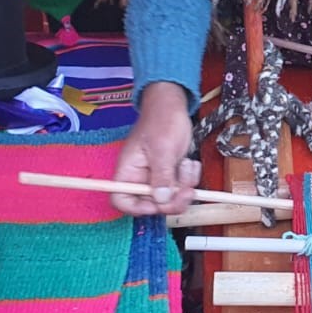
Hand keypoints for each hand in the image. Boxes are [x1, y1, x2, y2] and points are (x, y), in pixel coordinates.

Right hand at [112, 83, 198, 216]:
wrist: (172, 104)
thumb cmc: (161, 119)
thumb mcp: (161, 148)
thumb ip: (161, 175)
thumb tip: (160, 200)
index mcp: (128, 171)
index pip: (121, 200)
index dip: (136, 208)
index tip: (157, 204)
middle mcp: (140, 177)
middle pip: (151, 204)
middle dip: (172, 200)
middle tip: (187, 190)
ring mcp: (156, 176)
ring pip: (170, 198)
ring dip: (184, 186)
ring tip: (188, 165)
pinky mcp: (170, 173)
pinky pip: (180, 188)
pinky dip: (190, 179)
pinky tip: (190, 163)